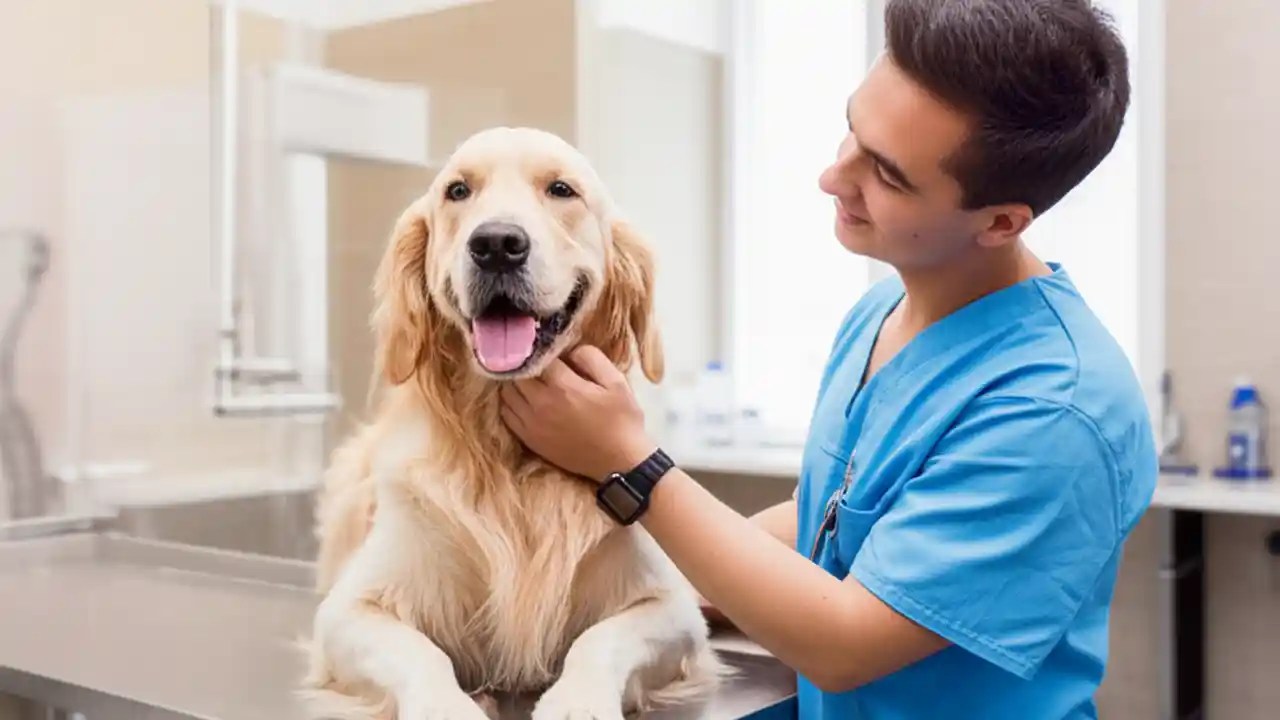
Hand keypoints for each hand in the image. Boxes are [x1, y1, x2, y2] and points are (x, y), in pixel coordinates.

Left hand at [500, 346, 656, 481]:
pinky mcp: (530, 439)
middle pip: (517, 374)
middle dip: (526, 365)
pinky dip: (511, 403)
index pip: (537, 357)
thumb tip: (569, 351)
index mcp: (563, 386)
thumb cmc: (621, 420)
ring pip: (507, 393)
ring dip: (516, 383)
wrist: (621, 462)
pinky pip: (507, 414)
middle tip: (539, 364)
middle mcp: (541, 404)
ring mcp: (532, 424)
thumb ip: (591, 358)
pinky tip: (525, 401)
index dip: (542, 350)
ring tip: (531, 381)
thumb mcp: (617, 382)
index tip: (550, 349)